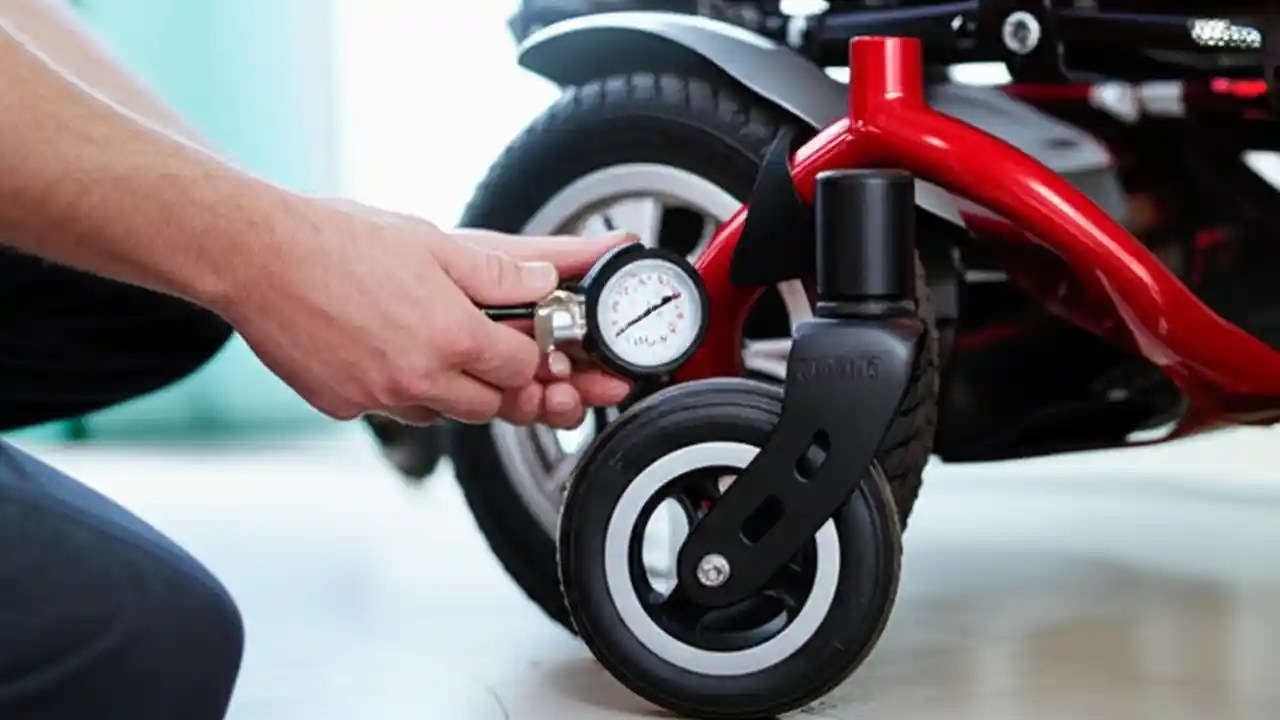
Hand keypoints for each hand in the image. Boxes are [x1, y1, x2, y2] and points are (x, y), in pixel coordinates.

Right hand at [216, 198, 630, 426]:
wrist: (257, 257)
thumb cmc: (338, 242)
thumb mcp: (433, 245)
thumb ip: (497, 272)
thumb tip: (543, 282)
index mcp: (452, 337)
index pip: (522, 368)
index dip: (528, 351)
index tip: (521, 336)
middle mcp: (419, 379)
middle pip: (490, 405)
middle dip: (496, 380)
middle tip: (483, 346)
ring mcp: (378, 399)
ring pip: (441, 414)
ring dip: (450, 389)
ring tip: (430, 344)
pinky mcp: (343, 407)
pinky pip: (390, 412)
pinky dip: (399, 390)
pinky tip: (385, 351)